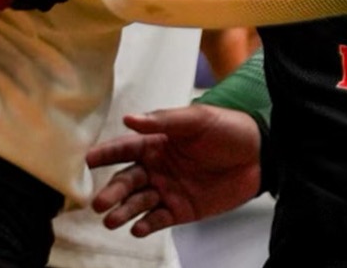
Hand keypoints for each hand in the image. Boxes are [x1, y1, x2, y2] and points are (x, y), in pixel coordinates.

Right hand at [87, 105, 262, 237]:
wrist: (260, 156)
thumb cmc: (228, 130)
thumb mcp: (197, 119)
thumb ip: (164, 121)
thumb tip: (129, 119)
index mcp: (157, 143)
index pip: (125, 148)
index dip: (106, 153)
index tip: (87, 160)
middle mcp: (157, 168)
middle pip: (127, 181)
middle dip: (112, 191)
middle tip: (99, 202)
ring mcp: (168, 190)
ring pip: (138, 203)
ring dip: (124, 211)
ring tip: (111, 219)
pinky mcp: (181, 210)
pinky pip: (159, 219)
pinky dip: (147, 225)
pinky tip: (138, 228)